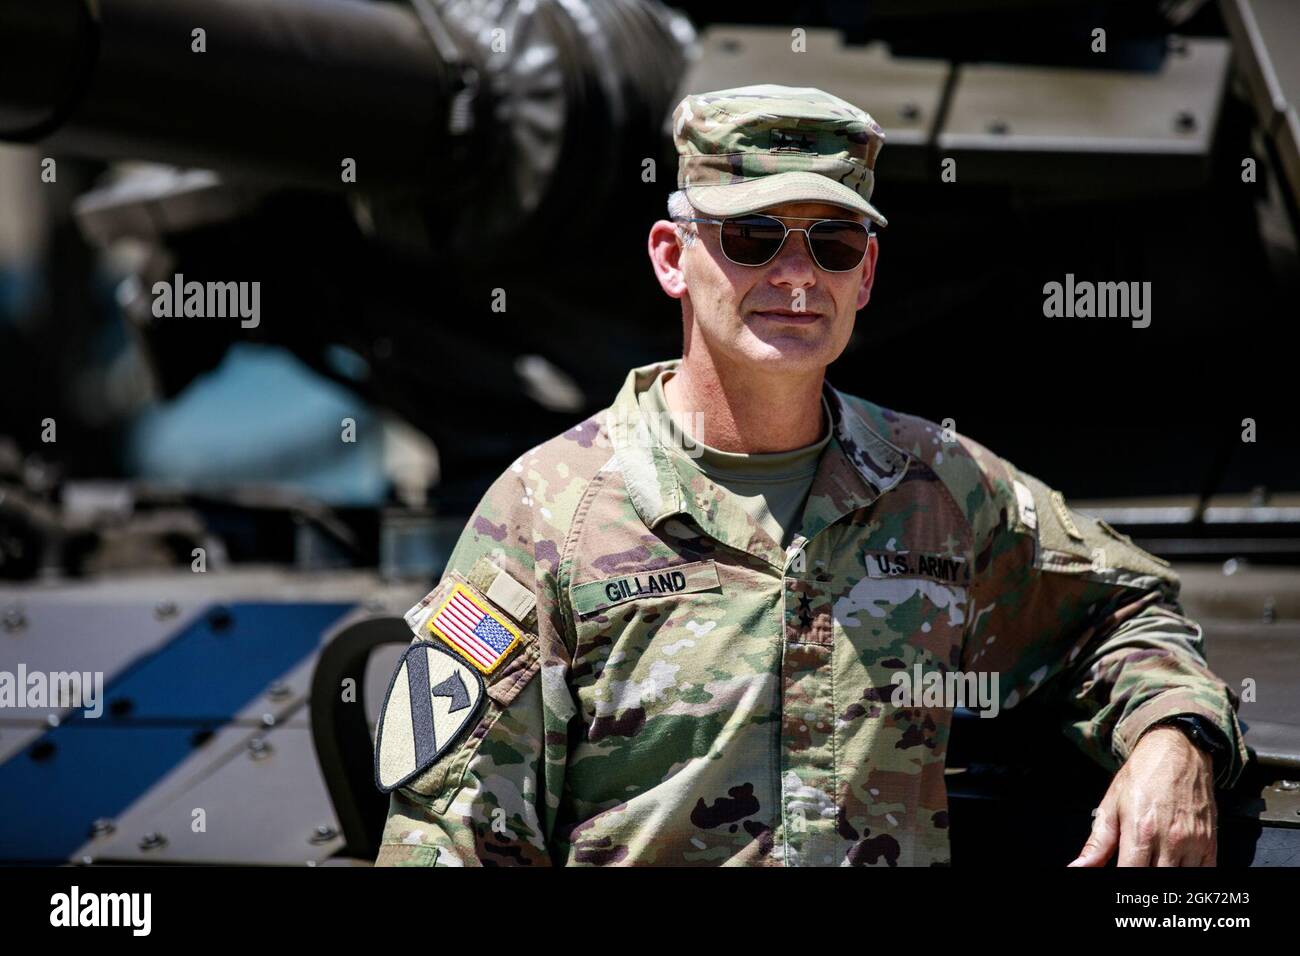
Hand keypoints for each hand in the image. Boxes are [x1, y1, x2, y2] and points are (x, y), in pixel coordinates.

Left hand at [1068, 725, 1216, 866]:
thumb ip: (1097, 844)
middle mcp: (1169, 840)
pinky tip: (1175, 866)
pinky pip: (1205, 873)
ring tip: (1153, 864)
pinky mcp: (1210, 843)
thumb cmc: (1142, 776)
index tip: (1119, 875)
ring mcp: (1193, 843)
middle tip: (1137, 864)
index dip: (1122, 882)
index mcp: (1139, 831)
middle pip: (1156, 880)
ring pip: (1180, 880)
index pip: (1130, 875)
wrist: (1176, 752)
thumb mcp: (1110, 805)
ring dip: (1165, 877)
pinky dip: (1189, 875)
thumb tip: (1078, 867)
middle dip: (1143, 879)